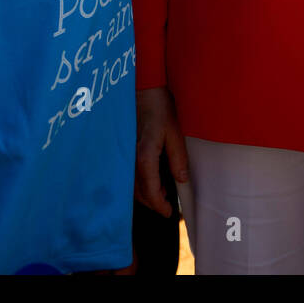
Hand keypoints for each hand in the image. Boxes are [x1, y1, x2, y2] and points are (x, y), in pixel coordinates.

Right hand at [134, 86, 188, 217]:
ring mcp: (123, 155)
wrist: (141, 89)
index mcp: (144, 156)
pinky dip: (138, 182)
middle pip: (138, 192)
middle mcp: (129, 159)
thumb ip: (177, 158)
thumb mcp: (174, 133)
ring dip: (145, 193)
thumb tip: (181, 180)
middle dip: (152, 202)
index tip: (169, 213)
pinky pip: (127, 174)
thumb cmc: (159, 108)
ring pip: (131, 185)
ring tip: (162, 192)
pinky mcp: (122, 151)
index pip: (150, 191)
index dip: (160, 205)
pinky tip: (151, 178)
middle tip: (167, 205)